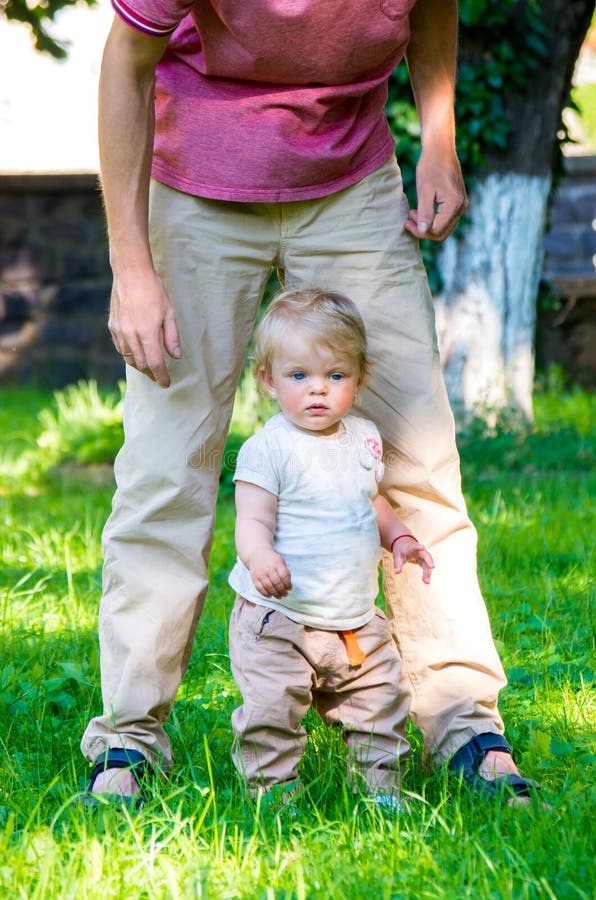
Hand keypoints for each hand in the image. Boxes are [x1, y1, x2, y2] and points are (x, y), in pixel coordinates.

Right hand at [108, 266, 180, 387]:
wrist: (130, 273)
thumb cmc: (154, 291)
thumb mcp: (169, 312)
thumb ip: (172, 337)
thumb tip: (176, 356)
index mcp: (147, 333)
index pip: (155, 364)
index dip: (161, 376)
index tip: (166, 383)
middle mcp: (131, 335)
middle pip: (141, 365)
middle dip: (151, 374)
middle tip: (159, 377)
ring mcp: (120, 331)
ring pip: (129, 358)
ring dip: (140, 366)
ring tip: (149, 368)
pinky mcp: (112, 326)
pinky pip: (120, 348)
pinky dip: (129, 354)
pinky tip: (137, 353)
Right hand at [248, 549, 291, 598]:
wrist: (256, 554)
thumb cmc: (271, 559)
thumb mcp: (280, 561)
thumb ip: (284, 571)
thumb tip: (288, 584)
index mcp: (277, 563)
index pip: (284, 576)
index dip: (288, 584)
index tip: (290, 588)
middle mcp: (269, 569)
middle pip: (277, 583)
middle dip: (282, 591)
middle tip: (285, 594)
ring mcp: (261, 574)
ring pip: (269, 587)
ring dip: (275, 594)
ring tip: (279, 596)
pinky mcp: (255, 578)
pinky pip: (260, 588)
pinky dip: (266, 594)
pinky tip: (270, 595)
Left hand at [392, 536, 433, 583]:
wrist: (405, 545)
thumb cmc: (401, 550)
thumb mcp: (397, 556)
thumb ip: (397, 564)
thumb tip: (397, 572)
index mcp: (411, 548)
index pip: (414, 547)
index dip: (418, 547)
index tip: (422, 547)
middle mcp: (419, 551)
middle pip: (426, 556)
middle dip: (429, 561)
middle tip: (432, 568)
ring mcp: (423, 556)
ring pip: (428, 563)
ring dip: (428, 572)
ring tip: (427, 582)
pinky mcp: (424, 561)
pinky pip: (427, 567)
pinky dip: (427, 574)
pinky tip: (426, 581)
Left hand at [404, 145, 467, 241]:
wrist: (441, 147)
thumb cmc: (430, 165)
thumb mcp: (424, 190)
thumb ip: (424, 213)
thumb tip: (423, 231)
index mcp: (454, 205)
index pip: (436, 231)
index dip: (419, 231)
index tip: (406, 221)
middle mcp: (462, 207)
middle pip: (442, 233)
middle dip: (423, 231)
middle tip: (408, 221)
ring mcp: (462, 204)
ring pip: (444, 228)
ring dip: (428, 226)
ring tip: (413, 213)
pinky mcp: (459, 201)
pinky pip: (446, 219)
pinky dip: (433, 219)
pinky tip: (421, 210)